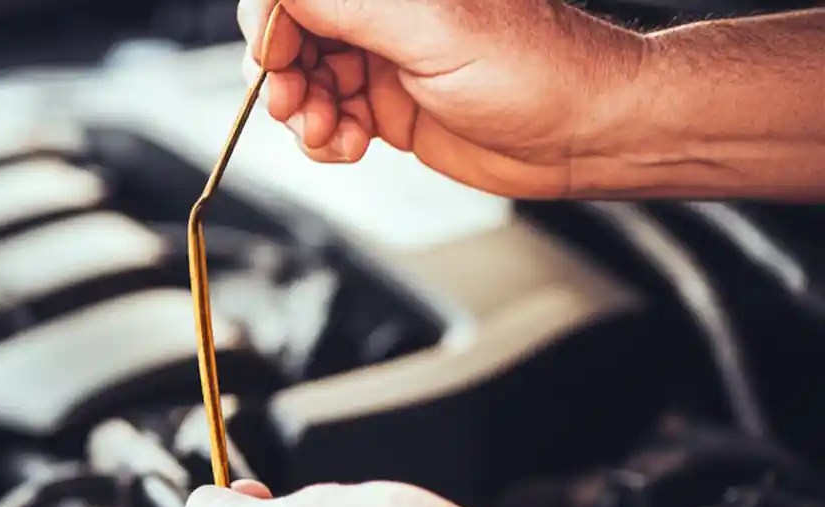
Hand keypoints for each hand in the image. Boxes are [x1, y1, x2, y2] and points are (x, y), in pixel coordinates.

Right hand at [237, 0, 647, 196]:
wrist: (581, 135)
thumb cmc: (534, 72)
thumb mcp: (429, 30)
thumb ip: (348, 4)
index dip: (274, 23)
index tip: (273, 59)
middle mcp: (382, 11)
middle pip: (291, 32)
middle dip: (283, 74)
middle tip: (296, 107)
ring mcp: (382, 57)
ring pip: (304, 79)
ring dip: (303, 113)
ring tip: (332, 135)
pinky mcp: (386, 104)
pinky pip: (329, 117)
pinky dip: (325, 137)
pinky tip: (348, 145)